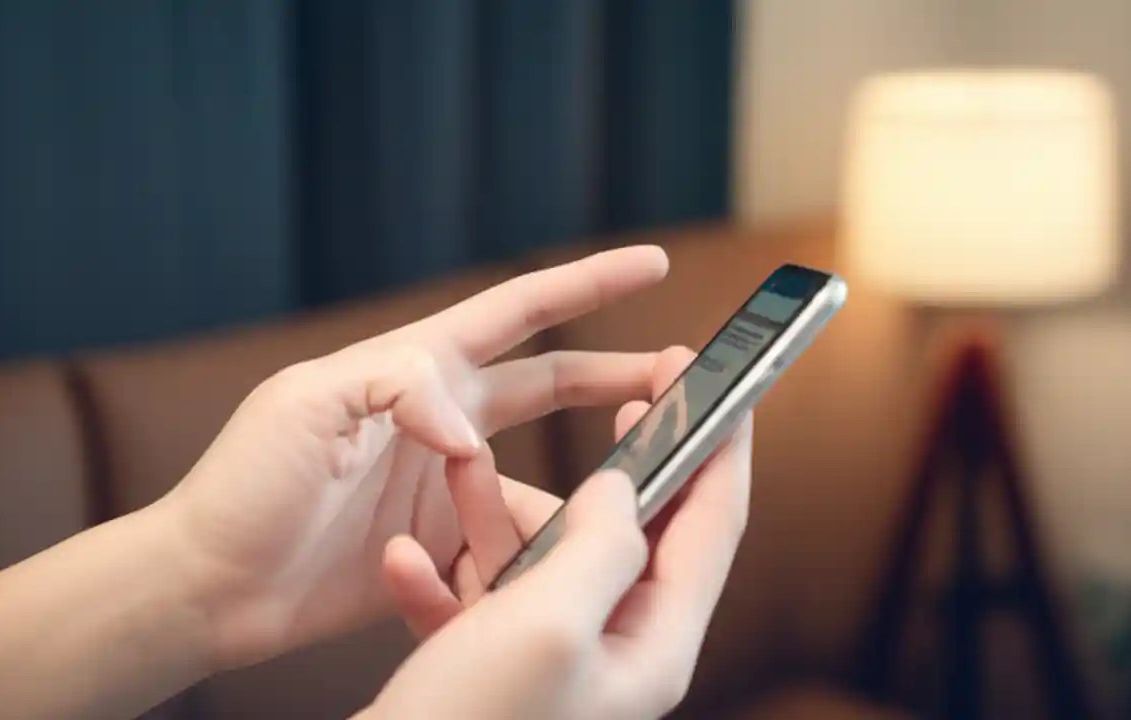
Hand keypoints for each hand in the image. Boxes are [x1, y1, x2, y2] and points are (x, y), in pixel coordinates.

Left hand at [156, 246, 669, 670]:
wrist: (210, 585)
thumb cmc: (244, 482)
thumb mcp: (306, 404)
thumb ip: (397, 388)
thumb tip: (470, 431)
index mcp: (419, 369)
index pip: (521, 312)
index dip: (588, 285)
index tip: (652, 264)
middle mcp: (444, 422)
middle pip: (555, 386)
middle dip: (620, 380)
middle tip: (682, 385)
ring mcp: (446, 485)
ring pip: (540, 480)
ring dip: (566, 501)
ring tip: (586, 526)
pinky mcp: (442, 547)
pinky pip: (507, 548)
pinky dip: (520, 561)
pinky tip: (517, 581)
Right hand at [366, 347, 752, 719]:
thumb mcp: (549, 622)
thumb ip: (604, 544)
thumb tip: (623, 492)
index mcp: (651, 648)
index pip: (714, 527)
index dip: (723, 448)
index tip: (720, 385)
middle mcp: (613, 657)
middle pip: (639, 537)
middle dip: (628, 467)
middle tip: (635, 401)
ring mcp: (555, 667)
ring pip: (549, 559)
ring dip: (502, 515)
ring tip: (459, 475)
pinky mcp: (496, 674)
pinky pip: (483, 600)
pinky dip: (448, 573)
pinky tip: (407, 560)